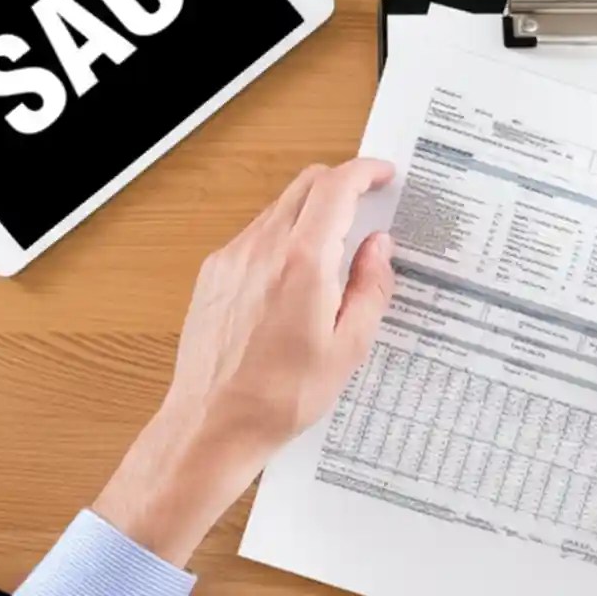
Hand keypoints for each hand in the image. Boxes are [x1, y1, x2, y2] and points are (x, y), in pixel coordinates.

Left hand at [92, 159, 396, 565]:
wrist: (212, 425)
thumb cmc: (280, 396)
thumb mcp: (348, 348)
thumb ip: (370, 288)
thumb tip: (380, 247)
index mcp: (303, 263)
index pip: (336, 187)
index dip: (365, 172)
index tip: (384, 175)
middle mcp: (262, 248)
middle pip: (305, 185)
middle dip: (340, 183)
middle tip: (368, 203)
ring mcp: (232, 258)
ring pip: (279, 208)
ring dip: (311, 211)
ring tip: (335, 248)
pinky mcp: (214, 274)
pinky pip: (256, 236)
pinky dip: (283, 236)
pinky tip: (298, 275)